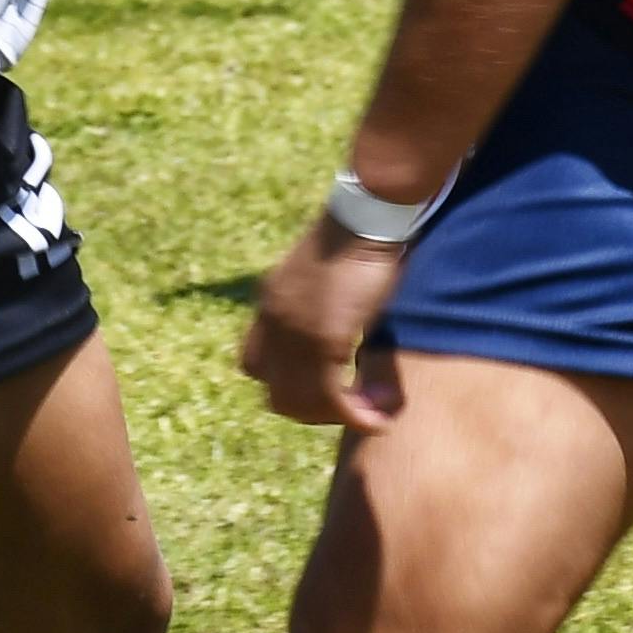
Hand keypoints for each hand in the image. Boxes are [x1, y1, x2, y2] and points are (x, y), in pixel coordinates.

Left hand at [242, 219, 409, 431]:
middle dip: (314, 412)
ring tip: (370, 413)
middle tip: (351, 407)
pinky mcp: (324, 338)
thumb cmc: (362, 239)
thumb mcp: (330, 279)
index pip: (256, 366)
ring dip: (337, 418)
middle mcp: (273, 322)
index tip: (325, 387)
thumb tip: (349, 342)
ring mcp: (295, 332)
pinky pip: (331, 397)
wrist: (368, 215)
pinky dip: (354, 415)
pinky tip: (377, 417)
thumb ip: (324, 309)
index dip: (288, 386)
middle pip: (276, 394)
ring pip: (301, 403)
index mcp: (271, 305)